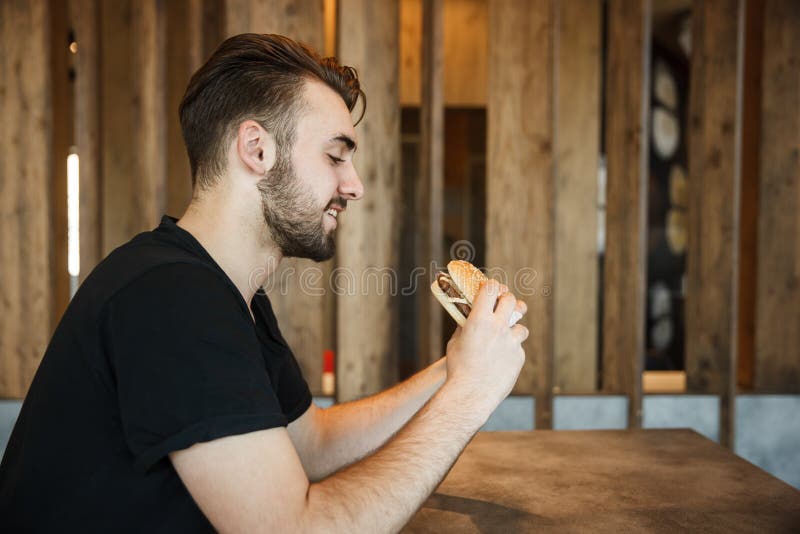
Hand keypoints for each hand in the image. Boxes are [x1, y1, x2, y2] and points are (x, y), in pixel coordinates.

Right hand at [444, 280, 528, 419]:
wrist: (471, 394)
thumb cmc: (458, 368)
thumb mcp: (455, 342)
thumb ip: (465, 327)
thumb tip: (468, 317)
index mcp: (479, 320)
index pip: (491, 289)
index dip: (491, 286)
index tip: (490, 288)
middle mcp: (498, 327)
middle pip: (511, 300)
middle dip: (507, 300)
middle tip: (502, 305)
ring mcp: (511, 342)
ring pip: (521, 326)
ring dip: (513, 328)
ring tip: (504, 337)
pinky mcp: (519, 356)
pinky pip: (518, 347)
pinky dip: (511, 351)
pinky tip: (500, 360)